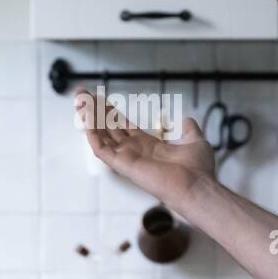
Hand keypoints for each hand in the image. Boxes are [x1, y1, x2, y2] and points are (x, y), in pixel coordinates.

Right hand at [74, 86, 214, 207]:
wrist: (197, 185)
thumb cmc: (198, 170)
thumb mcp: (196, 142)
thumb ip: (189, 131)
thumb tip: (188, 120)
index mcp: (148, 146)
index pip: (123, 126)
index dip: (111, 112)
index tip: (101, 99)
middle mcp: (134, 151)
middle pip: (108, 127)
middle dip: (95, 110)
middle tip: (82, 93)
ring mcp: (127, 158)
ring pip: (101, 135)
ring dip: (89, 117)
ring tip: (79, 99)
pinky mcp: (122, 165)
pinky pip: (101, 148)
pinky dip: (92, 133)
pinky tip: (86, 117)